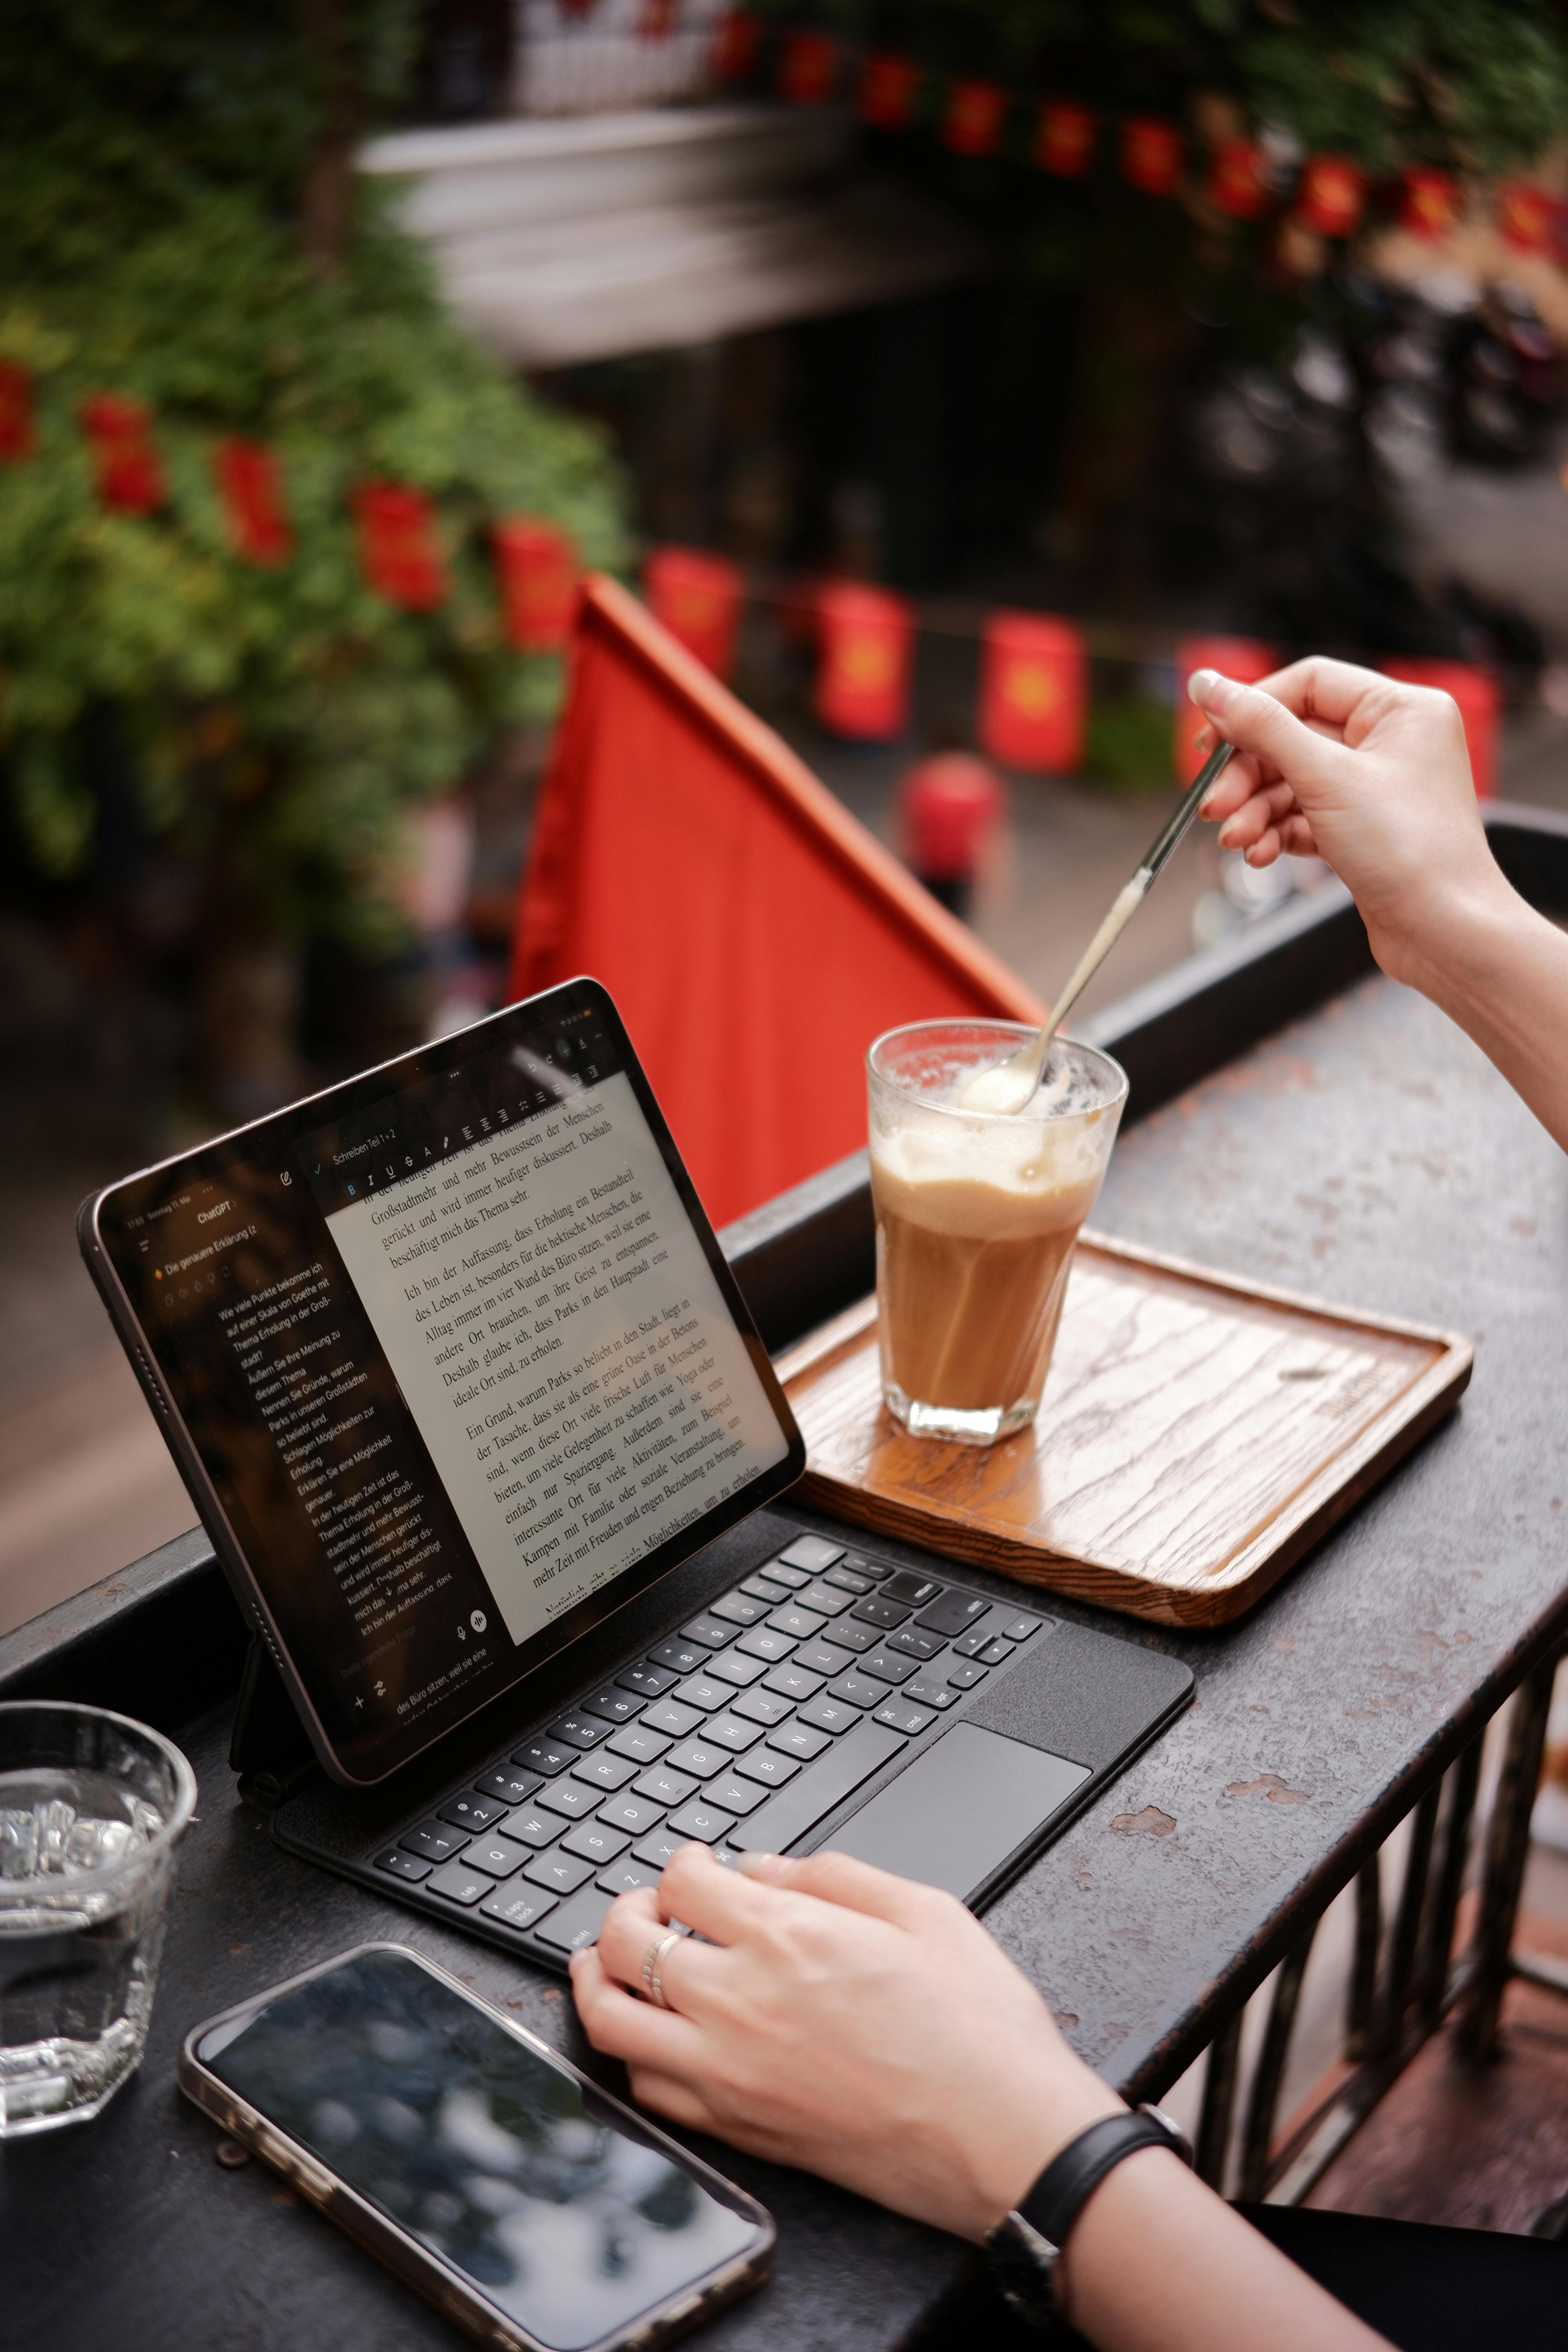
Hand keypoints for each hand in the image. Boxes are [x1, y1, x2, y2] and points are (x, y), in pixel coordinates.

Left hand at [570, 1842, 1122, 2242]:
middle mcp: (743, 2003)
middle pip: (630, 1943)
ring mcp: (731, 2075)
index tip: (695, 1867)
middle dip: (626, 1911)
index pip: (685, 1882)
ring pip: (614, 2022)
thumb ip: (837, 1876)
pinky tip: (647, 2037)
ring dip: (597, 1981)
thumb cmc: (979, 2031)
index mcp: (791, 1936)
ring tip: (603, 1962)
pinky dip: (632, 2055)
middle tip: (644, 1907)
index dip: (683, 1864)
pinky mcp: (740, 2131)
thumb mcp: (925, 1912)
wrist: (1006, 2138)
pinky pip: (648, 2091)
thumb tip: (769, 1866)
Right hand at [1189, 657, 1505, 993]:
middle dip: (1247, 775)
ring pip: (1293, 783)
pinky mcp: (1362, 830)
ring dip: (1255, 811)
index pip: (1309, 684)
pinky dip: (1277, 834)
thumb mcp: (1325, 777)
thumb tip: (1208, 685)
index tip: (1208, 737)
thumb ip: (1262, 727)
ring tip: (1236, 839)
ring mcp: (1376, 788)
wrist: (1445, 933)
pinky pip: (1305, 817)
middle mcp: (1392, 742)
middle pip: (1292, 738)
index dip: (1253, 708)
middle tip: (1214, 804)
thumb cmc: (1411, 851)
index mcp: (1401, 710)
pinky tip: (1260, 854)